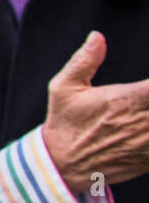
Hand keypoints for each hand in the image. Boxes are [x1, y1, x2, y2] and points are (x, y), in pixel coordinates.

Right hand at [43, 31, 148, 194]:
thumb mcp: (64, 88)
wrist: (63, 166)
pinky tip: (146, 124)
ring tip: (145, 109)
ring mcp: (148, 143)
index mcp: (125, 99)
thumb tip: (97, 36)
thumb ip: (84, 60)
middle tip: (146, 97)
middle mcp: (142, 121)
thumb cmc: (64, 123)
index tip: (148, 85)